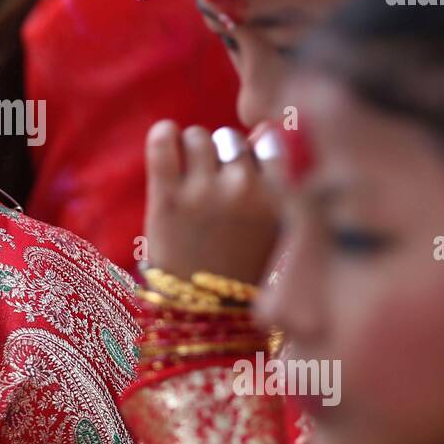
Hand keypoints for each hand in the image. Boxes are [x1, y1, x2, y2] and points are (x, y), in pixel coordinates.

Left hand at [143, 120, 283, 283]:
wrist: (205, 314)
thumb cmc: (243, 267)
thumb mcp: (275, 227)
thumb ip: (276, 179)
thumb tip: (264, 129)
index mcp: (280, 197)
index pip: (268, 141)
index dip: (254, 158)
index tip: (245, 180)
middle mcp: (244, 190)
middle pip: (230, 138)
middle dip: (222, 158)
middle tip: (215, 189)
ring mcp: (203, 193)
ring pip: (198, 136)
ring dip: (193, 152)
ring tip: (192, 182)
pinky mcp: (166, 199)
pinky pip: (163, 141)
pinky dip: (163, 136)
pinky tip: (165, 142)